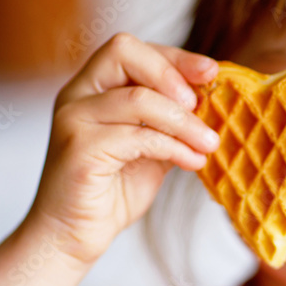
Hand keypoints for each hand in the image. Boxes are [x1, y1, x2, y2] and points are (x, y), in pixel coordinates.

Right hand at [26, 33, 220, 266]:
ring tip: (209, 142)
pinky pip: (136, 137)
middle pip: (124, 52)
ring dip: (184, 121)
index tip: (212, 72)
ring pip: (137, 99)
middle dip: (172, 74)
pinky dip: (173, 147)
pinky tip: (192, 161)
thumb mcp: (151, 147)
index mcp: (92, 87)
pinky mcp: (78, 150)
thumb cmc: (112, 191)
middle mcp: (76, 95)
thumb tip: (213, 100)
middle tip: (201, 104)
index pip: (132, 50)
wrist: (73, 236)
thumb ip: (170, 122)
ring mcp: (72, 120)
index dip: (175, 57)